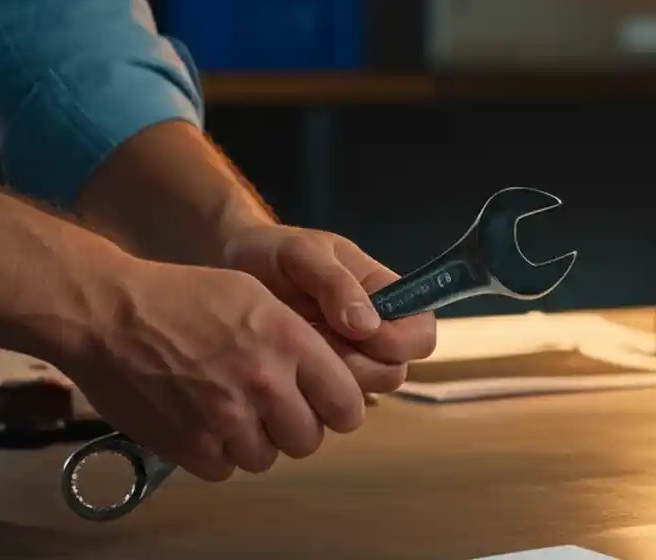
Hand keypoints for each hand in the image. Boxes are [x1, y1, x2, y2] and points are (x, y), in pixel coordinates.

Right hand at [60, 259, 367, 480]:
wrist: (109, 315)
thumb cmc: (185, 296)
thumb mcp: (258, 295)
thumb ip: (300, 337)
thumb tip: (332, 375)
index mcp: (289, 343)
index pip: (346, 404)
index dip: (340, 408)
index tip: (328, 405)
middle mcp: (264, 384)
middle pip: (309, 439)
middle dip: (296, 427)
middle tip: (274, 408)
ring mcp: (225, 419)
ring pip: (266, 457)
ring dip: (254, 441)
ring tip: (232, 410)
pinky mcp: (188, 446)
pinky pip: (224, 469)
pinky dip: (217, 454)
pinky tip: (203, 423)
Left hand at [221, 225, 437, 392]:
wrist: (234, 267)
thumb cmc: (275, 252)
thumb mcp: (304, 254)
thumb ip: (336, 284)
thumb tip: (368, 326)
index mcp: (388, 297)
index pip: (421, 335)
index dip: (397, 342)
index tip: (355, 329)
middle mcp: (376, 334)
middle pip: (394, 373)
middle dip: (354, 364)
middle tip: (315, 338)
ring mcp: (348, 359)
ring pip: (363, 393)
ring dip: (330, 377)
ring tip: (298, 346)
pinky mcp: (320, 380)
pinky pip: (329, 403)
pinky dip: (308, 389)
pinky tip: (287, 363)